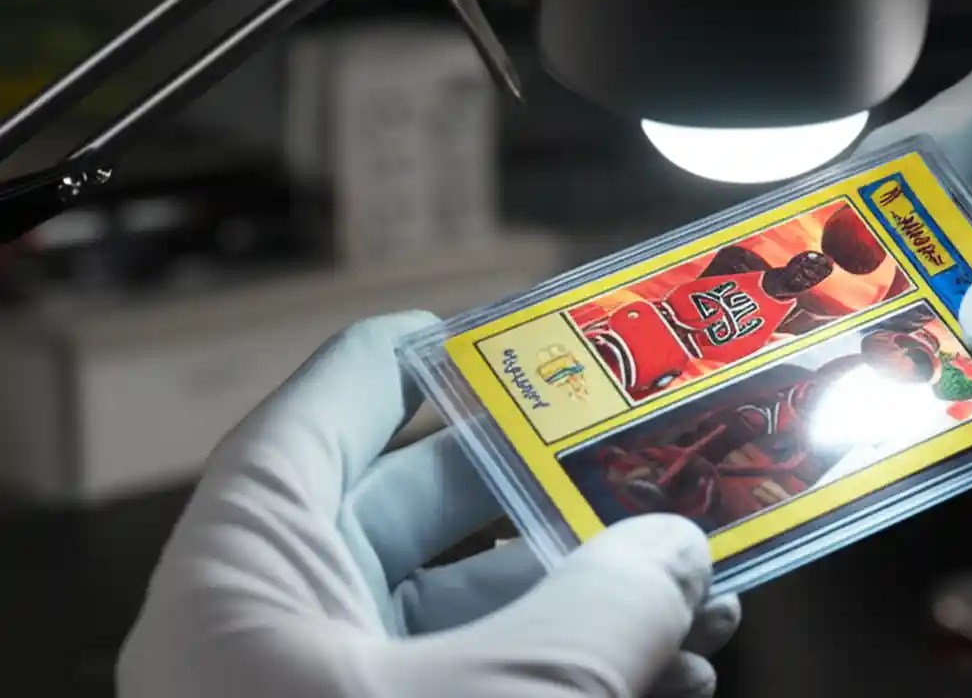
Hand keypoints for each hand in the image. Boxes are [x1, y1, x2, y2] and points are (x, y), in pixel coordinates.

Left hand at [118, 312, 739, 696]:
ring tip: (696, 596)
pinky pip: (481, 684)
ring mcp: (328, 697)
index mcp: (252, 567)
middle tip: (660, 478)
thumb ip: (601, 612)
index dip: (445, 351)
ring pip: (471, 605)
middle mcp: (278, 622)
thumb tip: (682, 549)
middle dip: (562, 496)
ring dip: (589, 596)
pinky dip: (570, 674)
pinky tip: (669, 681)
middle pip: (431, 502)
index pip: (346, 399)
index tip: (539, 333)